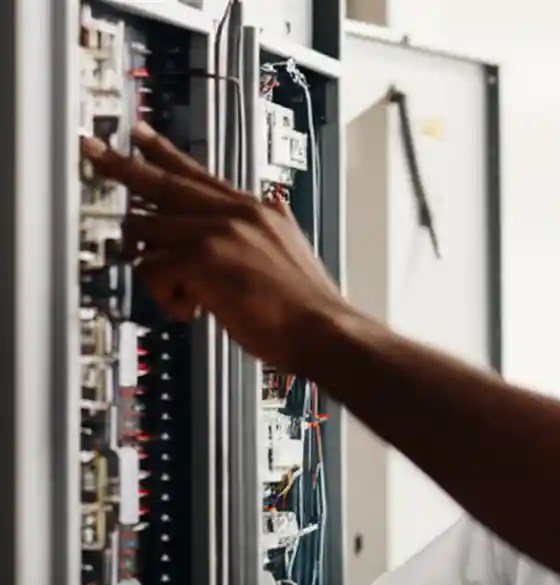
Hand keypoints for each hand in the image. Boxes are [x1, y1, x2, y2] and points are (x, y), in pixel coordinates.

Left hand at [79, 123, 353, 372]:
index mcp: (255, 210)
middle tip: (90, 150)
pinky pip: (152, 269)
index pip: (199, 172)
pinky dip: (165, 297)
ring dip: (153, 267)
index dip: (164, 151)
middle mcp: (235, 213)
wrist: (324, 329)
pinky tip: (193, 310)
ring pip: (149, 231)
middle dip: (120, 166)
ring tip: (182, 293)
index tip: (138, 134)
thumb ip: (275, 223)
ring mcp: (218, 232)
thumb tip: (274, 205)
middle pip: (162, 182)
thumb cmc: (308, 304)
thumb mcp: (294, 247)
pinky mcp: (203, 258)